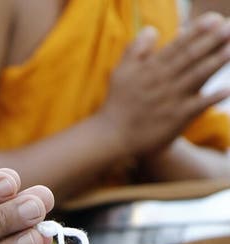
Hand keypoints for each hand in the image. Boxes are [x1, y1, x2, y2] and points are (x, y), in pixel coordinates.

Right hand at [98, 12, 229, 156]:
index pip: (178, 45)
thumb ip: (136, 48)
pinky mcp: (175, 119)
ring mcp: (171, 99)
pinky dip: (211, 98)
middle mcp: (163, 80)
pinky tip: (227, 90)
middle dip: (212, 40)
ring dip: (216, 62)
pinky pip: (197, 106)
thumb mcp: (121, 70)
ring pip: (197, 76)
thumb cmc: (117, 103)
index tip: (213, 19)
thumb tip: (153, 29)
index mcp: (152, 68)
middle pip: (191, 56)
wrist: (112, 136)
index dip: (197, 32)